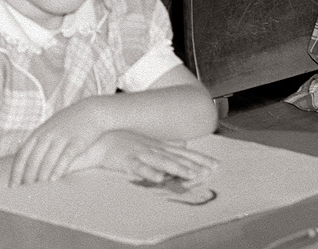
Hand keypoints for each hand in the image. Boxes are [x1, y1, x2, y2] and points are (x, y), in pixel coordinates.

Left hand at [11, 100, 109, 184]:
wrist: (91, 110)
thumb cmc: (68, 122)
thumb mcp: (49, 127)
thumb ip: (37, 142)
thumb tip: (24, 162)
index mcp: (39, 133)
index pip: (22, 156)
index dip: (16, 173)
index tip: (12, 186)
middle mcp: (48, 135)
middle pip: (33, 160)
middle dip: (28, 177)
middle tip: (26, 190)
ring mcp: (62, 138)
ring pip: (48, 161)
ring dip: (42, 176)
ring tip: (40, 187)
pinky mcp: (76, 141)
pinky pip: (65, 158)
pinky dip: (58, 169)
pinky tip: (55, 179)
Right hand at [70, 129, 218, 185]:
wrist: (102, 138)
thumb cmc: (126, 142)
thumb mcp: (150, 143)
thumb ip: (168, 146)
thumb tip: (185, 145)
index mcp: (160, 146)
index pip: (184, 154)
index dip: (200, 159)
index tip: (215, 165)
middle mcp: (154, 149)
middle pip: (178, 158)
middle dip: (196, 164)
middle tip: (211, 170)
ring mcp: (142, 153)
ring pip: (163, 162)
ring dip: (177, 168)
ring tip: (192, 175)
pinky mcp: (127, 161)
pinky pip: (139, 168)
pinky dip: (149, 172)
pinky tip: (158, 178)